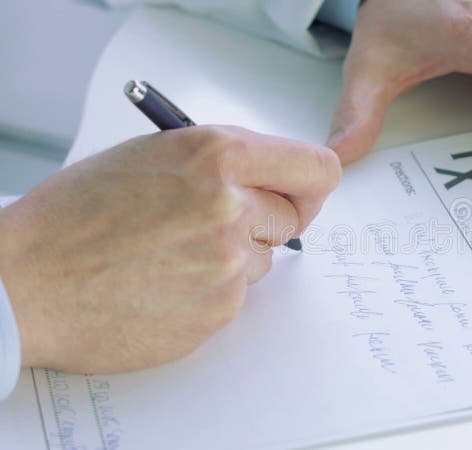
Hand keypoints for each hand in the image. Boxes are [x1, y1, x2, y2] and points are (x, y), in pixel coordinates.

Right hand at [0, 126, 340, 372]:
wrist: (26, 281)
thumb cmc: (77, 214)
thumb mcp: (155, 155)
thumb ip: (224, 162)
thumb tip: (277, 180)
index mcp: (218, 153)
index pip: (318, 168)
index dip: (311, 184)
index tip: (300, 195)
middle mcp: (232, 205)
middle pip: (293, 217)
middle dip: (264, 220)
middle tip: (215, 225)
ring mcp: (229, 263)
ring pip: (265, 259)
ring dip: (234, 258)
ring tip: (171, 255)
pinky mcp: (219, 310)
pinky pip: (239, 296)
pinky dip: (212, 292)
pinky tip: (164, 283)